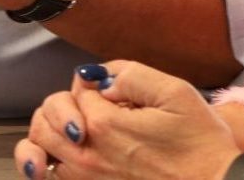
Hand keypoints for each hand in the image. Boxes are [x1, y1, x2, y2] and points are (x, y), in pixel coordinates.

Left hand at [14, 60, 241, 179]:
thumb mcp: (175, 92)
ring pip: (43, 146)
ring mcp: (89, 178)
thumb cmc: (201, 143)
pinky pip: (54, 176)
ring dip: (53, 132)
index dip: (94, 86)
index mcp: (104, 125)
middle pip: (46, 118)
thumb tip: (95, 78)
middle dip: (64, 107)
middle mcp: (88, 154)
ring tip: (78, 129)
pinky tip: (61, 156)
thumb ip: (128, 74)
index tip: (119, 96)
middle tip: (93, 110)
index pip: (77, 91)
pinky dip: (48, 162)